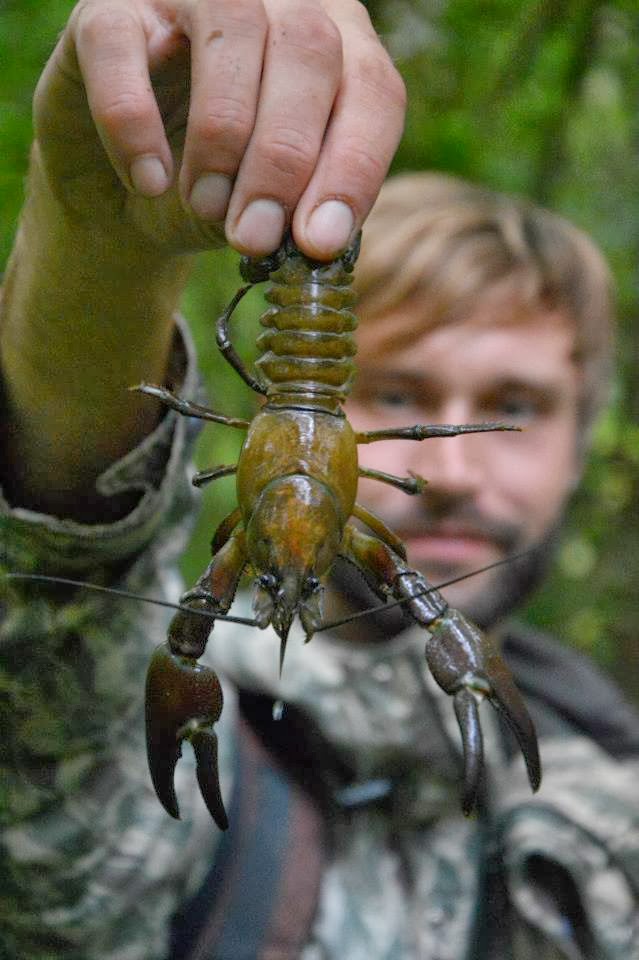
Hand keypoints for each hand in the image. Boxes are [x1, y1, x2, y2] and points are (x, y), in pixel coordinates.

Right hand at [33, 0, 405, 258]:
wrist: (119, 195)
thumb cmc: (212, 195)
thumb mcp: (266, 211)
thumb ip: (298, 213)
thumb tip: (319, 238)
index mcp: (337, 48)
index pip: (372, 89)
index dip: (354, 166)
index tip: (320, 240)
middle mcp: (275, 3)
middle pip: (309, 48)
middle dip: (285, 158)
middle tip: (254, 235)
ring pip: (231, 24)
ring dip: (223, 133)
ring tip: (206, 207)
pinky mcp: (110, 11)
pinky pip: (123, 44)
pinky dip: (134, 120)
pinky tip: (149, 180)